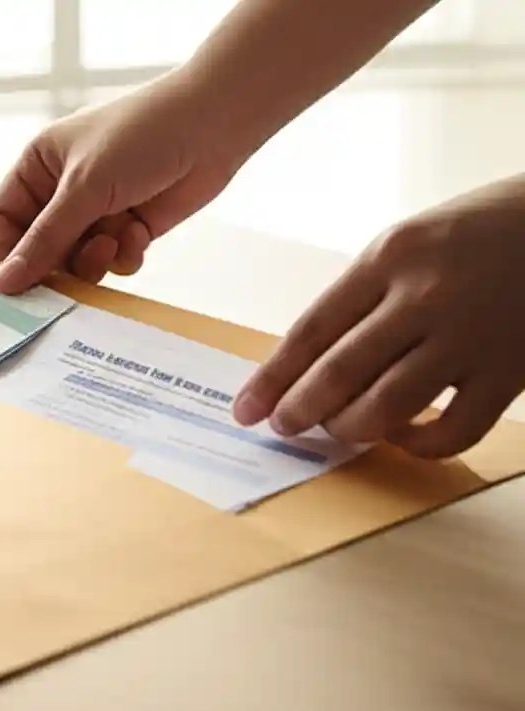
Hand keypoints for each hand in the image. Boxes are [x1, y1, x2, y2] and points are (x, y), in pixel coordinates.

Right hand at [0, 71, 253, 293]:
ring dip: (92, 262)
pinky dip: (123, 256)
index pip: (2, 218)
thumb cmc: (142, 136)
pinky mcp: (130, 227)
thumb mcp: (84, 188)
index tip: (8, 287)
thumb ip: (44, 240)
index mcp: (38, 166)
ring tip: (111, 245)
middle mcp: (64, 190)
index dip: (2, 252)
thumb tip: (3, 284)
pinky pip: (112, 261)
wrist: (215, 126)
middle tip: (62, 287)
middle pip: (38, 247)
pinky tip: (139, 234)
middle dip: (53, 265)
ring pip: (76, 261)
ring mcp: (98, 210)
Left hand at [234, 175, 524, 457]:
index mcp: (389, 257)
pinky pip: (454, 430)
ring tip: (334, 430)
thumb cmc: (479, 231)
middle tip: (282, 427)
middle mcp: (425, 296)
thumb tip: (311, 363)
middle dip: (299, 409)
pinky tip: (402, 435)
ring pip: (387, 406)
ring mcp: (470, 337)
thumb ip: (364, 296)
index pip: (312, 330)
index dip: (272, 377)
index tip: (246, 408)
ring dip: (349, 428)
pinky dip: (418, 444)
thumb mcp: (409, 242)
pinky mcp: (511, 371)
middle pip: (340, 372)